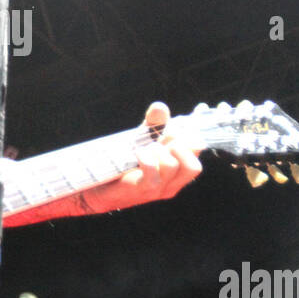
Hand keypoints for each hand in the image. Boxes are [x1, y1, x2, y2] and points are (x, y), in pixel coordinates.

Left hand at [84, 102, 201, 211]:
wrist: (101, 188)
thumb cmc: (126, 164)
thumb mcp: (144, 141)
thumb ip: (154, 125)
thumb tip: (160, 107)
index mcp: (178, 171)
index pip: (197, 153)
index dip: (189, 135)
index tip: (171, 127)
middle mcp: (173, 183)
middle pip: (194, 166)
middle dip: (179, 147)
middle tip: (161, 140)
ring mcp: (159, 189)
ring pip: (172, 166)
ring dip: (158, 150)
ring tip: (145, 148)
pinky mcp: (143, 190)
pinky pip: (152, 174)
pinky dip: (145, 159)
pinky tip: (137, 153)